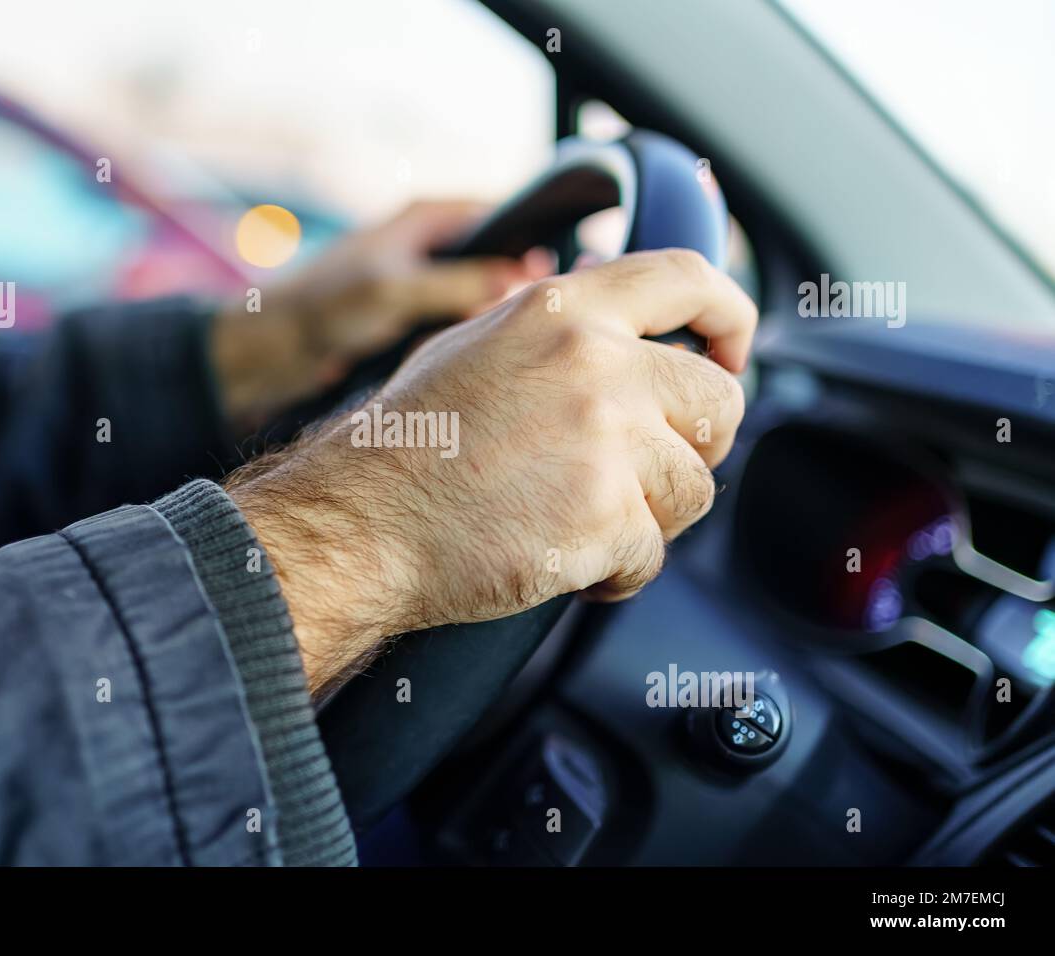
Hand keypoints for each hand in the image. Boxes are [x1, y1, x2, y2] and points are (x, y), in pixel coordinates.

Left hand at [211, 200, 550, 428]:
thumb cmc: (319, 308)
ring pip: (486, 300)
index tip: (579, 276)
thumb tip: (525, 281)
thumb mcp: (394, 291)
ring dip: (504, 323)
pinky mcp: (418, 324)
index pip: (508, 215)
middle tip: (566, 323)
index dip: (542, 241)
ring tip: (539, 350)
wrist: (267, 353)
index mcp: (428, 217)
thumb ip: (458, 283)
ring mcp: (427, 287)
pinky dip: (481, 345)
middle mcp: (433, 247)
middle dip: (529, 290)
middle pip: (502, 261)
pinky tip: (501, 371)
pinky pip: (465, 330)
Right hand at [229, 249, 756, 695]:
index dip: (729, 313)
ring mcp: (607, 439)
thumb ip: (556, 332)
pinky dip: (618, 570)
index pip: (686, 277)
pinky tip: (569, 562)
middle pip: (718, 399)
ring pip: (695, 486)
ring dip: (650, 515)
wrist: (359, 524)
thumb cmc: (403, 446)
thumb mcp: (475, 347)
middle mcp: (595, 363)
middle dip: (692, 445)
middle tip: (644, 471)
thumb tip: (617, 332)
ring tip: (582, 522)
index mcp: (561, 310)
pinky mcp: (608, 516)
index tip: (732, 349)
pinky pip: (655, 552)